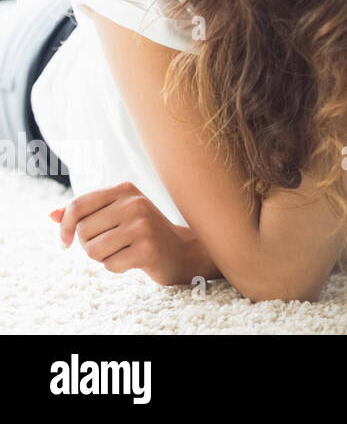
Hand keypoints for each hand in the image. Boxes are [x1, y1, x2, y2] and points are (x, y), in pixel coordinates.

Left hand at [51, 182, 207, 286]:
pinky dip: (117, 267)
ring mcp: (143, 225)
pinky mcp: (147, 249)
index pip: (77, 205)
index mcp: (125, 190)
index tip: (64, 243)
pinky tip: (134, 260)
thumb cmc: (143, 232)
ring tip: (123, 251)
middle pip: (83, 231)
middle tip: (111, 245)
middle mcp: (135, 203)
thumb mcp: (116, 214)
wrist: (183, 250)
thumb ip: (85, 213)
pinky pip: (109, 265)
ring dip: (102, 258)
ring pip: (93, 250)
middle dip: (89, 245)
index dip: (64, 227)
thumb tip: (51, 215)